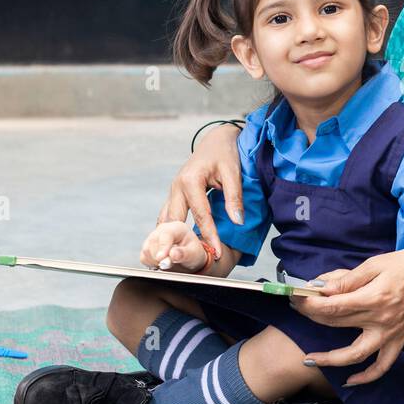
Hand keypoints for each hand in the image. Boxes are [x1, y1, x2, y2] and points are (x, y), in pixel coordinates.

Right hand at [141, 221, 209, 272]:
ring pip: (146, 250)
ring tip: (169, 263)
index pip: (166, 234)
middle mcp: (163, 229)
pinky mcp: (147, 247)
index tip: (162, 258)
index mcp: (177, 227)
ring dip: (155, 261)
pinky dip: (151, 264)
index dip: (163, 246)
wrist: (188, 258)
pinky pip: (143, 257)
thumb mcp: (194, 254)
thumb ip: (184, 254)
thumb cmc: (192, 253)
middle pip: (153, 241)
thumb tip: (172, 254)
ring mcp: (153, 237)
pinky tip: (161, 264)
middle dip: (159, 256)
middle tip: (169, 265)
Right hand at [159, 123, 242, 254]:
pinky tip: (171, 247)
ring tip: (172, 261)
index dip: (209, 235)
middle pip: (174, 221)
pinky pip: (167, 216)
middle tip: (184, 263)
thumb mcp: (233, 172)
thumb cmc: (225, 153)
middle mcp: (176, 187)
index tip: (216, 253)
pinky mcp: (174, 195)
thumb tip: (237, 222)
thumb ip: (234, 197)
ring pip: (165, 220)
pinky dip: (168, 232)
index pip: (200, 215)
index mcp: (190, 180)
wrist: (216, 140)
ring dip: (168, 239)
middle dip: (177, 243)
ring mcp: (172, 191)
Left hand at [289, 242, 403, 385]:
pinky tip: (350, 380)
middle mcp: (380, 321)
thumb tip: (321, 287)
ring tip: (311, 358)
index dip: (310, 303)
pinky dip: (366, 377)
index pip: (332, 306)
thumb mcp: (376, 264)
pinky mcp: (399, 341)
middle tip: (298, 308)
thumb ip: (348, 279)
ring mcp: (390, 335)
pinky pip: (382, 366)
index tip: (296, 297)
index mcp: (373, 298)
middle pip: (337, 324)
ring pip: (355, 355)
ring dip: (331, 359)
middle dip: (312, 317)